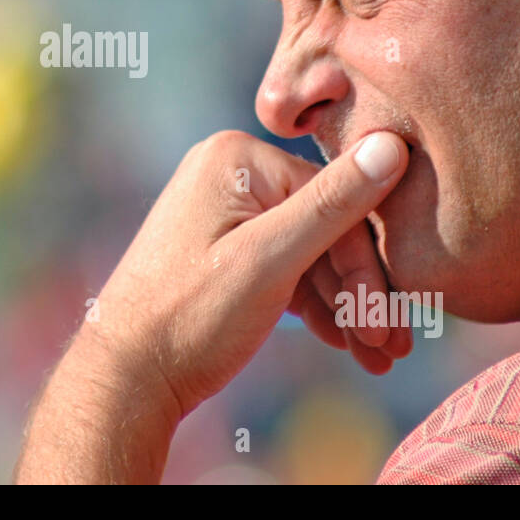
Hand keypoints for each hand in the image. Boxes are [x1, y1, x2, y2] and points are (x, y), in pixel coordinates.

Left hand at [83, 128, 410, 418]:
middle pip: (325, 226)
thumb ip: (333, 205)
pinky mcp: (224, 247)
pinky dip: (315, 304)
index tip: (391, 324)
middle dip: (361, 292)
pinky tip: (342, 343)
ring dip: (345, 305)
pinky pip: (285, 266)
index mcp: (238, 157)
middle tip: (392, 349)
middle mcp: (231, 171)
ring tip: (376, 358)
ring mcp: (225, 210)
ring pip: (309, 252)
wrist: (125, 376)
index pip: (336, 200)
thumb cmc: (189, 317)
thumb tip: (394, 142)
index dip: (368, 267)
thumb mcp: (269, 260)